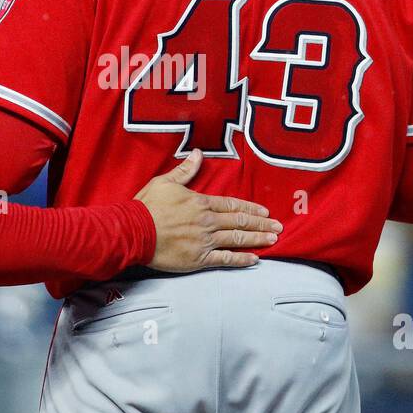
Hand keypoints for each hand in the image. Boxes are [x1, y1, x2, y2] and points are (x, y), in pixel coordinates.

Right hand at [135, 149, 281, 272]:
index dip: (250, 208)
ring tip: (273, 240)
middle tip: (278, 227)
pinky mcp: (199, 258)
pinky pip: (225, 259)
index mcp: (201, 203)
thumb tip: (198, 153)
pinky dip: (241, 259)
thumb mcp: (165, 182)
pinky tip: (254, 259)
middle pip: (240, 221)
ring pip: (237, 239)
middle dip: (261, 224)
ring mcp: (205, 241)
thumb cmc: (147, 206)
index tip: (265, 211)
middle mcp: (208, 221)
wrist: (134, 231)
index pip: (232, 204)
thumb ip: (185, 170)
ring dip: (257, 239)